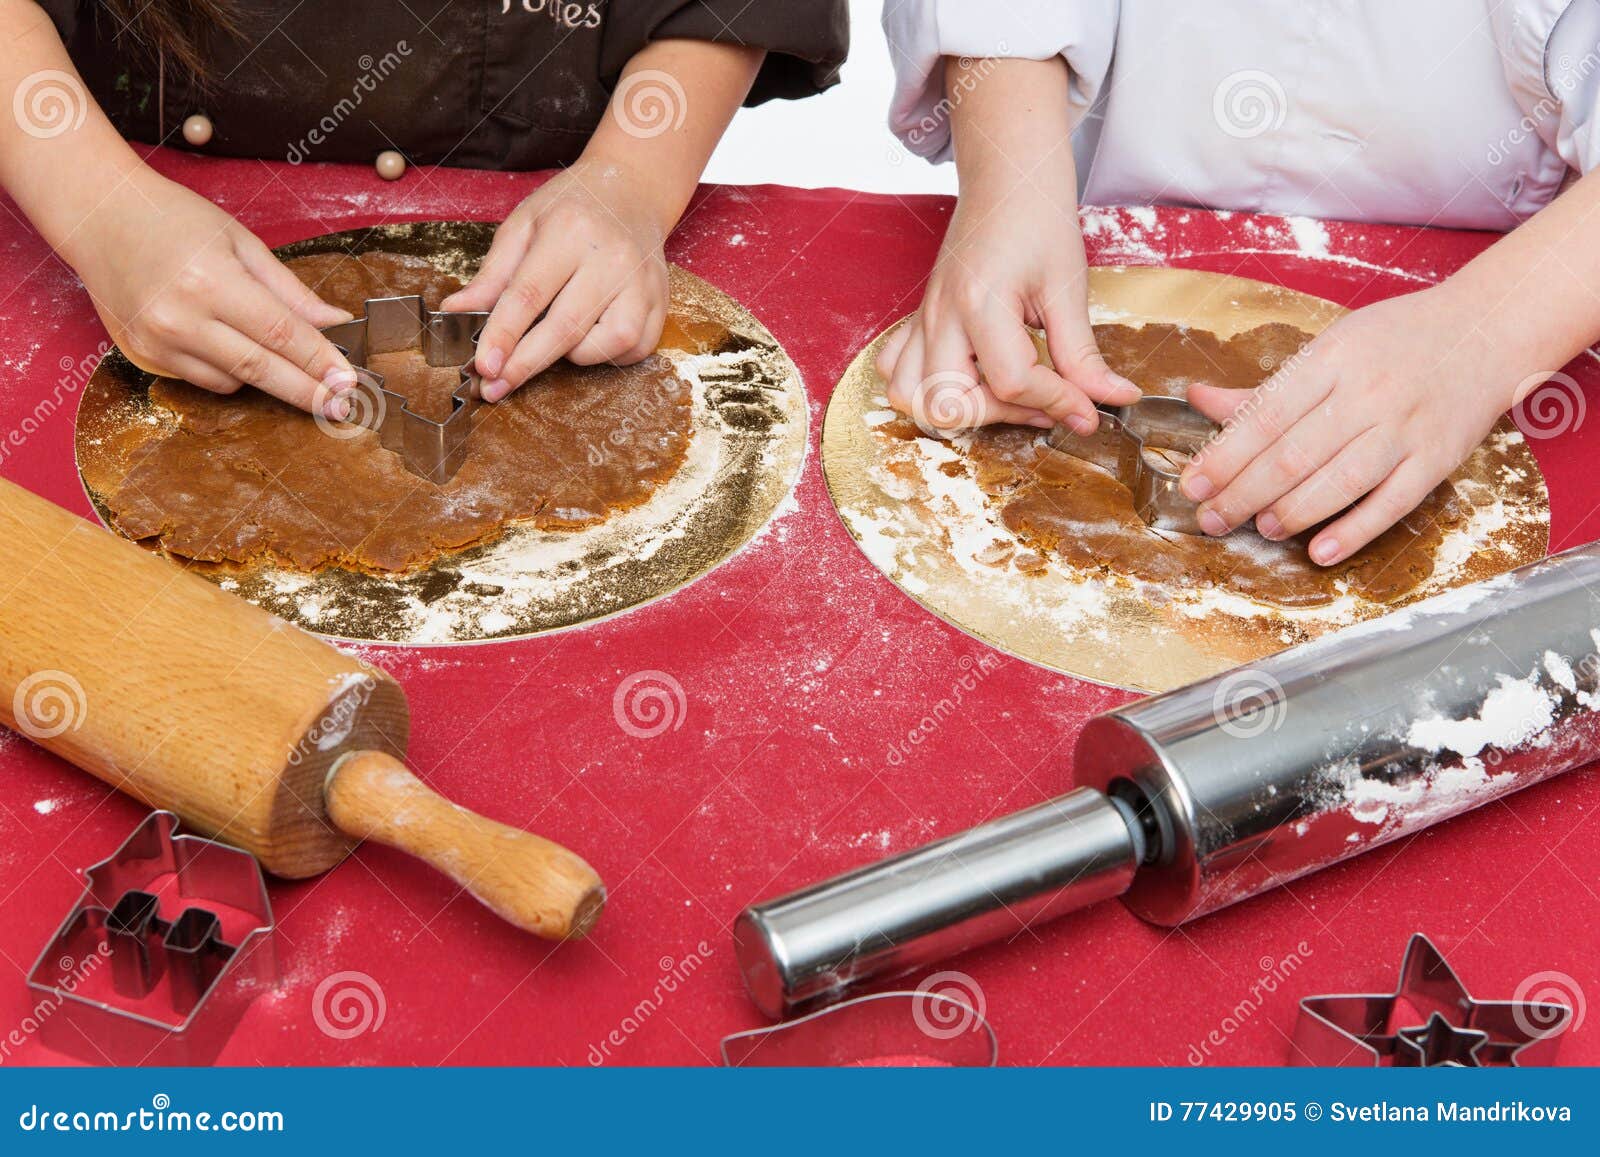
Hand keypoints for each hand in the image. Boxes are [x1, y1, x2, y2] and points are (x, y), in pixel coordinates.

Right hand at [71, 171, 355, 416]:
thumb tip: (336, 323)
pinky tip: (228, 343)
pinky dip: (228, 370)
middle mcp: (180, 318)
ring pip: (234, 382)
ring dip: (266, 376)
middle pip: (260, 370)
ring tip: (281, 357)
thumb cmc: (171, 219)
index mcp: (210, 282)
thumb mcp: (240, 241)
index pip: (281, 333)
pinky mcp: (144, 357)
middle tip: (342, 408)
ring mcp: (158, 343)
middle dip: (307, 392)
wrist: (96, 216)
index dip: (320, 361)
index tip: (349, 381)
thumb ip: (290, 290)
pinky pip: (204, 380)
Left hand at [442, 158, 669, 400]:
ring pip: (605, 345)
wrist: (633, 193)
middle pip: (565, 327)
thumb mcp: (524, 225)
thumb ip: (493, 273)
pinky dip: (607, 355)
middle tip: (496, 388)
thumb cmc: (573, 209)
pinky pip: (633, 350)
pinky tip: (593, 335)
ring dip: (573, 354)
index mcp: (570, 232)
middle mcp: (612, 258)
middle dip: (526, 363)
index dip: (504, 335)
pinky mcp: (661, 304)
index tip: (484, 366)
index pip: (529, 294)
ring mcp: (643, 283)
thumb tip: (456, 312)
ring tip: (560, 333)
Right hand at [875, 186, 1138, 434]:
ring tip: (1001, 395)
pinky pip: (895, 370)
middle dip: (1003, 414)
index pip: (1012, 382)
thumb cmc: (1038, 219)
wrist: (1007, 176)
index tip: (1089, 409)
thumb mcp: (1068, 288)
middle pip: (950, 404)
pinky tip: (966, 378)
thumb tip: (1111, 398)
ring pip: (910, 397)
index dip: (1057, 403)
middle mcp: (941, 316)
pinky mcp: (919, 318)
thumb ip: (1083, 354)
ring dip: (955, 409)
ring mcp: (924, 319)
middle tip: (1046, 401)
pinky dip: (924, 388)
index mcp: (980, 303)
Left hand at [1180, 285, 1519, 563]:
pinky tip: (1320, 551)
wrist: (1487, 330)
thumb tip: (1198, 400)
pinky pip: (1392, 503)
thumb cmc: (1396, 340)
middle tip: (1211, 518)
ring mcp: (1405, 429)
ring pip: (1339, 481)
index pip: (1265, 416)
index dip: (1224, 455)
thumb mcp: (1329, 347)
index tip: (1192, 483)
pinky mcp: (1437, 460)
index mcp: (1331, 360)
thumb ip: (1266, 388)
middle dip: (1244, 493)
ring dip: (1292, 512)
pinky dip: (1355, 531)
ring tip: (1260, 527)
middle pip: (1294, 455)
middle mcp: (1368, 394)